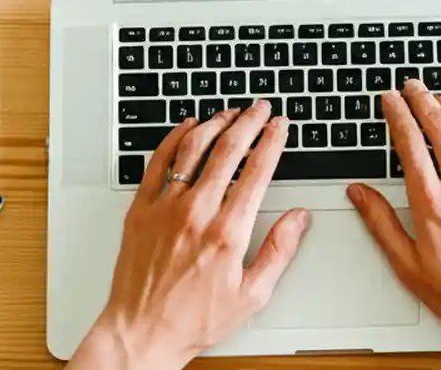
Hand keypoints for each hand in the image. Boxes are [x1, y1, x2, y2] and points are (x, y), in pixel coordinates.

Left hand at [67, 101, 310, 369]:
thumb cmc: (194, 319)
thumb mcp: (252, 295)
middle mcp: (196, 213)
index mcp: (228, 232)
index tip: (280, 126)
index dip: (272, 141)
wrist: (141, 332)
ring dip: (215, 124)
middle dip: (249, 122)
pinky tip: (186, 127)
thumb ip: (279, 251)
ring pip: (193, 148)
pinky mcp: (141, 210)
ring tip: (230, 113)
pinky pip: (158, 162)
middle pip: (228, 150)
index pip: (257, 171)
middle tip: (261, 108)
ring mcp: (165, 208)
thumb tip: (299, 219)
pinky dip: (174, 138)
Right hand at [347, 81, 440, 369]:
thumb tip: (358, 193)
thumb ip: (380, 223)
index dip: (396, 115)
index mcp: (431, 204)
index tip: (389, 100)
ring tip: (439, 94)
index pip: (408, 144)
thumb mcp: (407, 264)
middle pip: (438, 127)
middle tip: (410, 86)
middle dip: (420, 99)